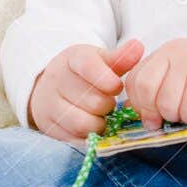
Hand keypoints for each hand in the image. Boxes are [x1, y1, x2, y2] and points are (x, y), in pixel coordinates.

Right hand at [27, 38, 144, 141]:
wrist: (52, 87)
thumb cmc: (83, 73)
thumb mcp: (100, 60)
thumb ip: (120, 57)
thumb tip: (138, 46)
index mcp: (72, 59)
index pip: (88, 66)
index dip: (106, 79)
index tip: (117, 86)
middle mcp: (57, 81)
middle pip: (93, 101)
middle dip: (107, 105)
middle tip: (109, 102)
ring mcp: (50, 105)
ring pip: (83, 123)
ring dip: (99, 123)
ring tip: (101, 116)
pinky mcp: (48, 126)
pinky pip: (74, 139)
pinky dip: (88, 137)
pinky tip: (91, 127)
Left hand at [122, 29, 186, 130]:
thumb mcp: (182, 72)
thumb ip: (160, 87)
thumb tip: (143, 116)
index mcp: (163, 53)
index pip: (134, 80)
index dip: (137, 102)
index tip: (150, 114)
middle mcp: (173, 54)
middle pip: (144, 90)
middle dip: (153, 111)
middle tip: (167, 118)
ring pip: (166, 103)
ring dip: (177, 116)